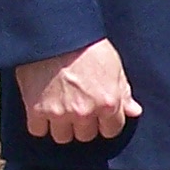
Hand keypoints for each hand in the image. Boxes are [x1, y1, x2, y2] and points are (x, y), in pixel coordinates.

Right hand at [15, 39, 142, 143]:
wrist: (54, 32)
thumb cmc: (87, 44)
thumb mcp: (113, 64)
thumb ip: (123, 91)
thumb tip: (134, 111)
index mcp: (108, 103)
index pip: (111, 131)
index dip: (105, 123)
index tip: (99, 116)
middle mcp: (85, 112)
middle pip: (86, 136)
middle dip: (83, 125)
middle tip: (77, 107)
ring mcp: (60, 113)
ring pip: (62, 137)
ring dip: (61, 126)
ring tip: (59, 108)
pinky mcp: (36, 110)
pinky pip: (38, 131)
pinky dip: (39, 123)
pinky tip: (42, 110)